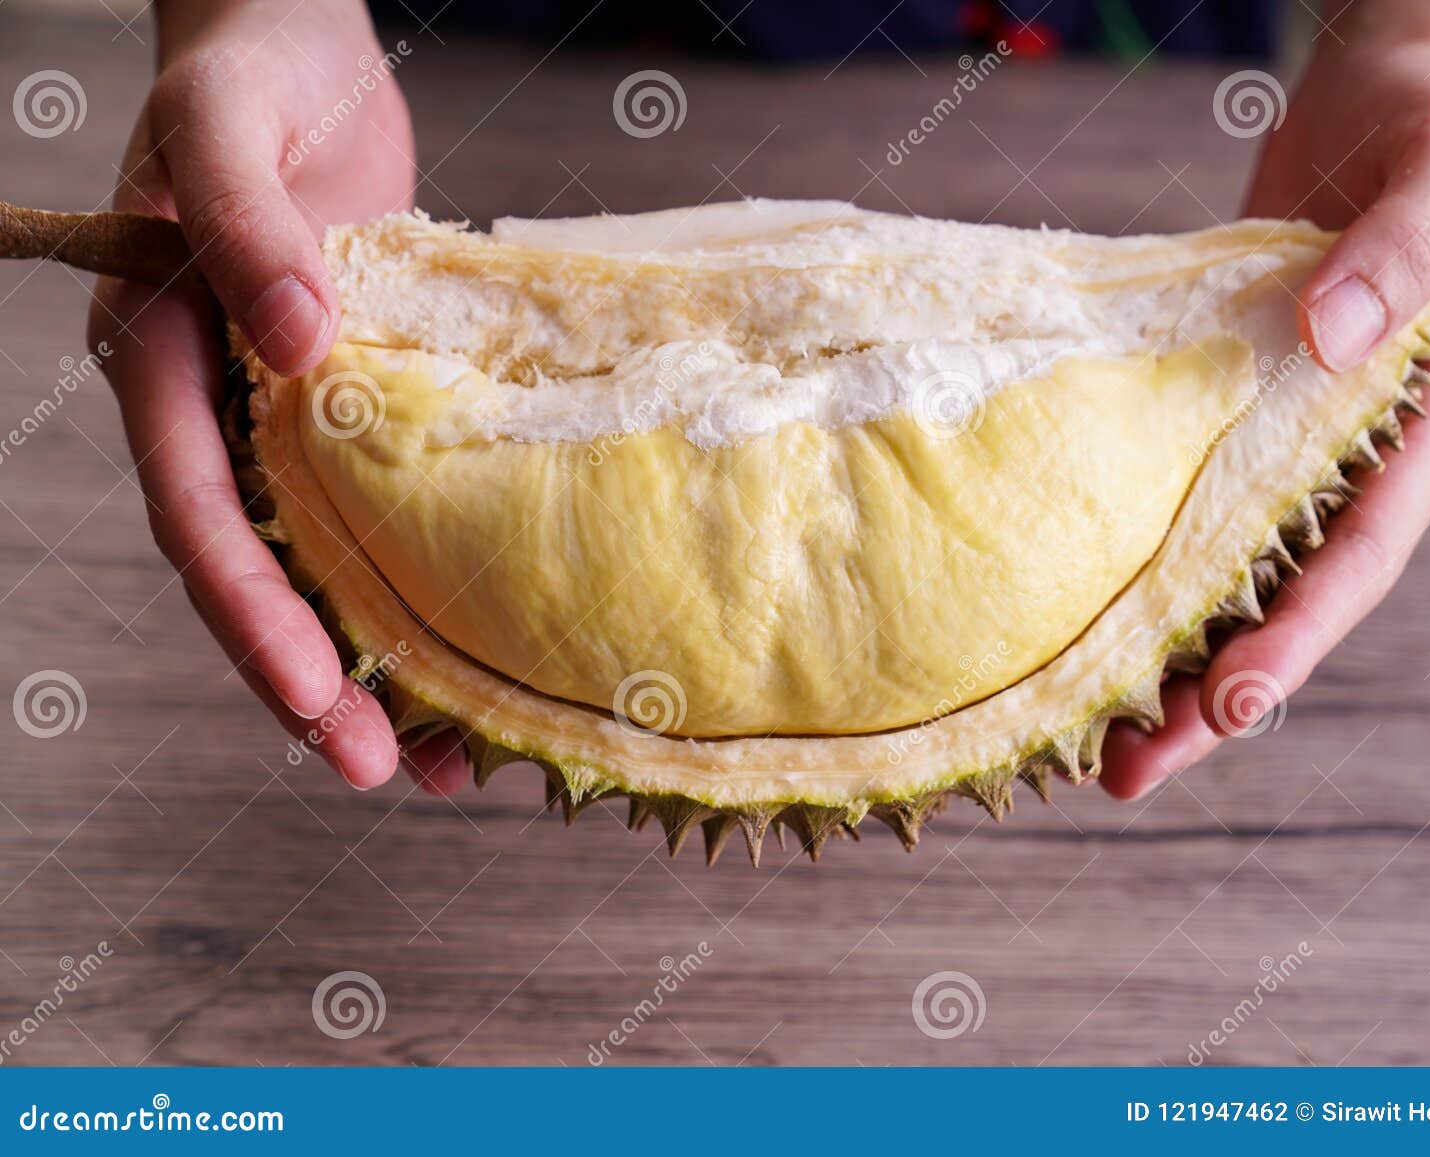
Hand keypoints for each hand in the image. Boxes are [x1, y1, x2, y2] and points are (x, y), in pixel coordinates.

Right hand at [88, 1, 467, 793]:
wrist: (301, 44)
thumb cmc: (253, 67)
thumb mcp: (229, 122)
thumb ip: (236, 215)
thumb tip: (287, 338)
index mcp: (159, 354)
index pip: (194, 507)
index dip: (245, 606)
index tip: (308, 689)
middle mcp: (217, 403)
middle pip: (254, 566)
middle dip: (304, 675)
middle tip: (369, 768)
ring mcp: (288, 413)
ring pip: (320, 558)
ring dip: (370, 657)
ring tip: (435, 752)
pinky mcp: (359, 405)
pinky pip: (383, 506)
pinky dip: (422, 577)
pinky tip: (473, 643)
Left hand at [1099, 20, 1429, 800]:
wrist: (1386, 89)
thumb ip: (1395, 254)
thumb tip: (1329, 341)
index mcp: (1427, 423)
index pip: (1362, 555)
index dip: (1299, 636)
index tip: (1234, 704)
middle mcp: (1361, 456)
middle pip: (1286, 600)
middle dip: (1215, 695)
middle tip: (1129, 774)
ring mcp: (1296, 444)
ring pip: (1231, 574)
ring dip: (1168, 656)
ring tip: (1091, 736)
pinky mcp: (1234, 417)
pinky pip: (1189, 509)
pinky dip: (1144, 569)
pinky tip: (1083, 615)